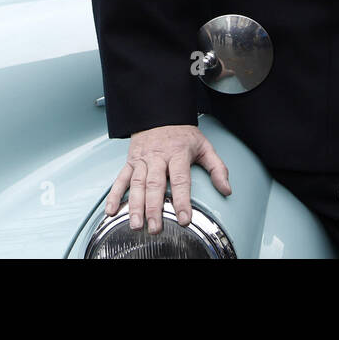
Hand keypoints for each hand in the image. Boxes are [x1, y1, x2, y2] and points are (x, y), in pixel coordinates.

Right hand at [105, 124, 231, 233]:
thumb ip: (217, 168)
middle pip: (155, 184)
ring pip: (137, 183)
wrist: (160, 112)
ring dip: (135, 205)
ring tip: (136, 224)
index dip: (182, 200)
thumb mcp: (204, 146)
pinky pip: (120, 179)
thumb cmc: (182, 133)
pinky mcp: (131, 161)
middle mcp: (158, 157)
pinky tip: (112, 210)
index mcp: (177, 153)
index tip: (184, 218)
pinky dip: (115, 195)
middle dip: (154, 208)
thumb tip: (226, 189)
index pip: (180, 179)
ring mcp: (142, 159)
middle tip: (155, 227)